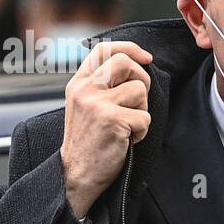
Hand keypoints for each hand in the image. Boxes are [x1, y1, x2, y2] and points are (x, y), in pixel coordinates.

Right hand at [60, 41, 152, 217]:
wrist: (77, 174)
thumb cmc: (89, 143)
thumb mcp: (85, 107)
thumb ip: (101, 86)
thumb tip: (135, 66)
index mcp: (78, 84)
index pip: (103, 50)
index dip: (129, 48)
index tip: (146, 58)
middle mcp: (85, 89)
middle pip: (125, 62)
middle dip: (142, 79)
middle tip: (139, 101)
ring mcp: (97, 104)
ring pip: (139, 90)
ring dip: (141, 111)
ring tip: (127, 127)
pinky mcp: (112, 120)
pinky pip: (145, 117)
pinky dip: (142, 132)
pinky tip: (127, 140)